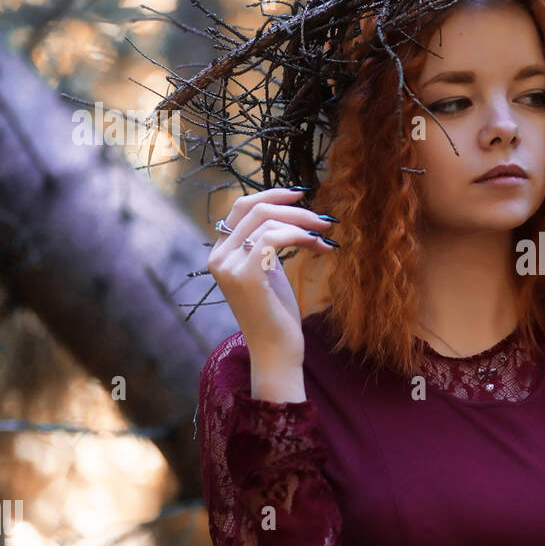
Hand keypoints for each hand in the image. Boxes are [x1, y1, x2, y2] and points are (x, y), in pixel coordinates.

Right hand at [206, 187, 339, 377]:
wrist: (276, 351)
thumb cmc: (277, 314)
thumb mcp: (269, 271)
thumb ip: (267, 244)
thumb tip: (292, 215)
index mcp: (221, 253)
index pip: (241, 207)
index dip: (272, 195)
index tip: (302, 194)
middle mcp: (218, 257)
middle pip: (254, 209)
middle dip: (293, 208)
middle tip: (323, 218)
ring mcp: (229, 266)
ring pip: (266, 220)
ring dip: (302, 222)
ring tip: (326, 234)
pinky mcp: (246, 275)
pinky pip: (272, 238)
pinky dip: (299, 236)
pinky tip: (319, 246)